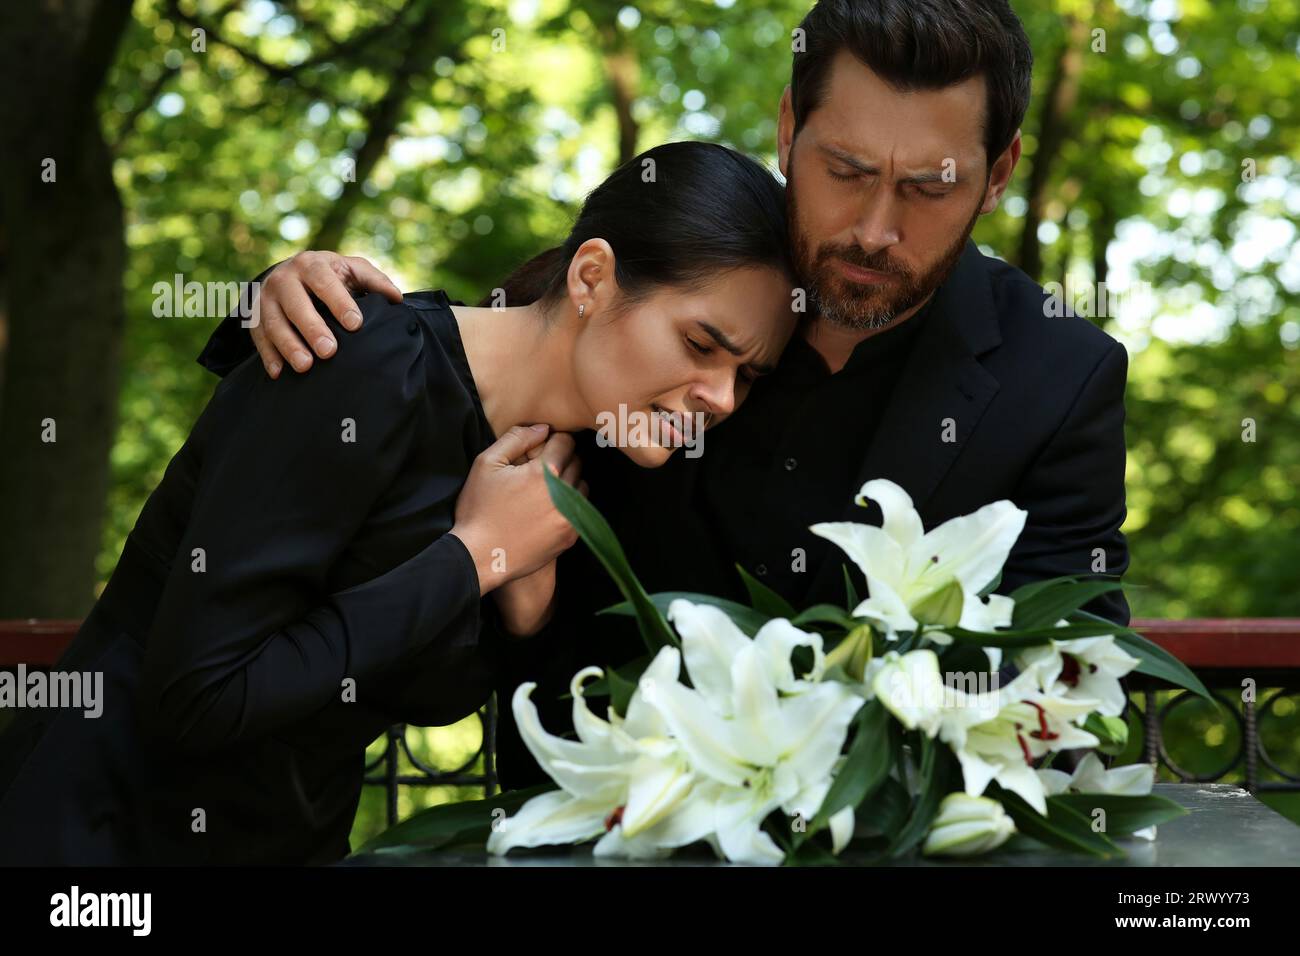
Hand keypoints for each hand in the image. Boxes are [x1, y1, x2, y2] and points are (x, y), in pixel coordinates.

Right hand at [249, 251, 402, 376]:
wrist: (290, 275)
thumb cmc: (331, 276)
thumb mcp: (352, 270)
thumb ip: (374, 281)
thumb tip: (396, 298)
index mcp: (311, 264)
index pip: (324, 280)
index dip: (339, 301)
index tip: (355, 324)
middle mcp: (284, 278)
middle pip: (295, 303)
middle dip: (311, 327)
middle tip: (329, 351)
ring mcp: (266, 298)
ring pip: (273, 322)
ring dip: (288, 345)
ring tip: (306, 366)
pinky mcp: (253, 317)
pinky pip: (257, 337)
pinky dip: (268, 355)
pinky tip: (278, 373)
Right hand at [490, 436, 586, 636]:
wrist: (480, 557)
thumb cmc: (479, 508)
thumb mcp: (487, 464)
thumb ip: (516, 439)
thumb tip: (543, 428)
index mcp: (545, 472)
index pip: (566, 442)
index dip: (553, 440)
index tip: (542, 447)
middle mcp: (564, 493)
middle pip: (576, 462)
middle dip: (562, 459)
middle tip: (541, 468)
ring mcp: (571, 517)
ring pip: (582, 486)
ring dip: (569, 481)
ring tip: (546, 488)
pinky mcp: (571, 536)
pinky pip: (582, 510)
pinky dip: (570, 504)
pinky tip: (549, 508)